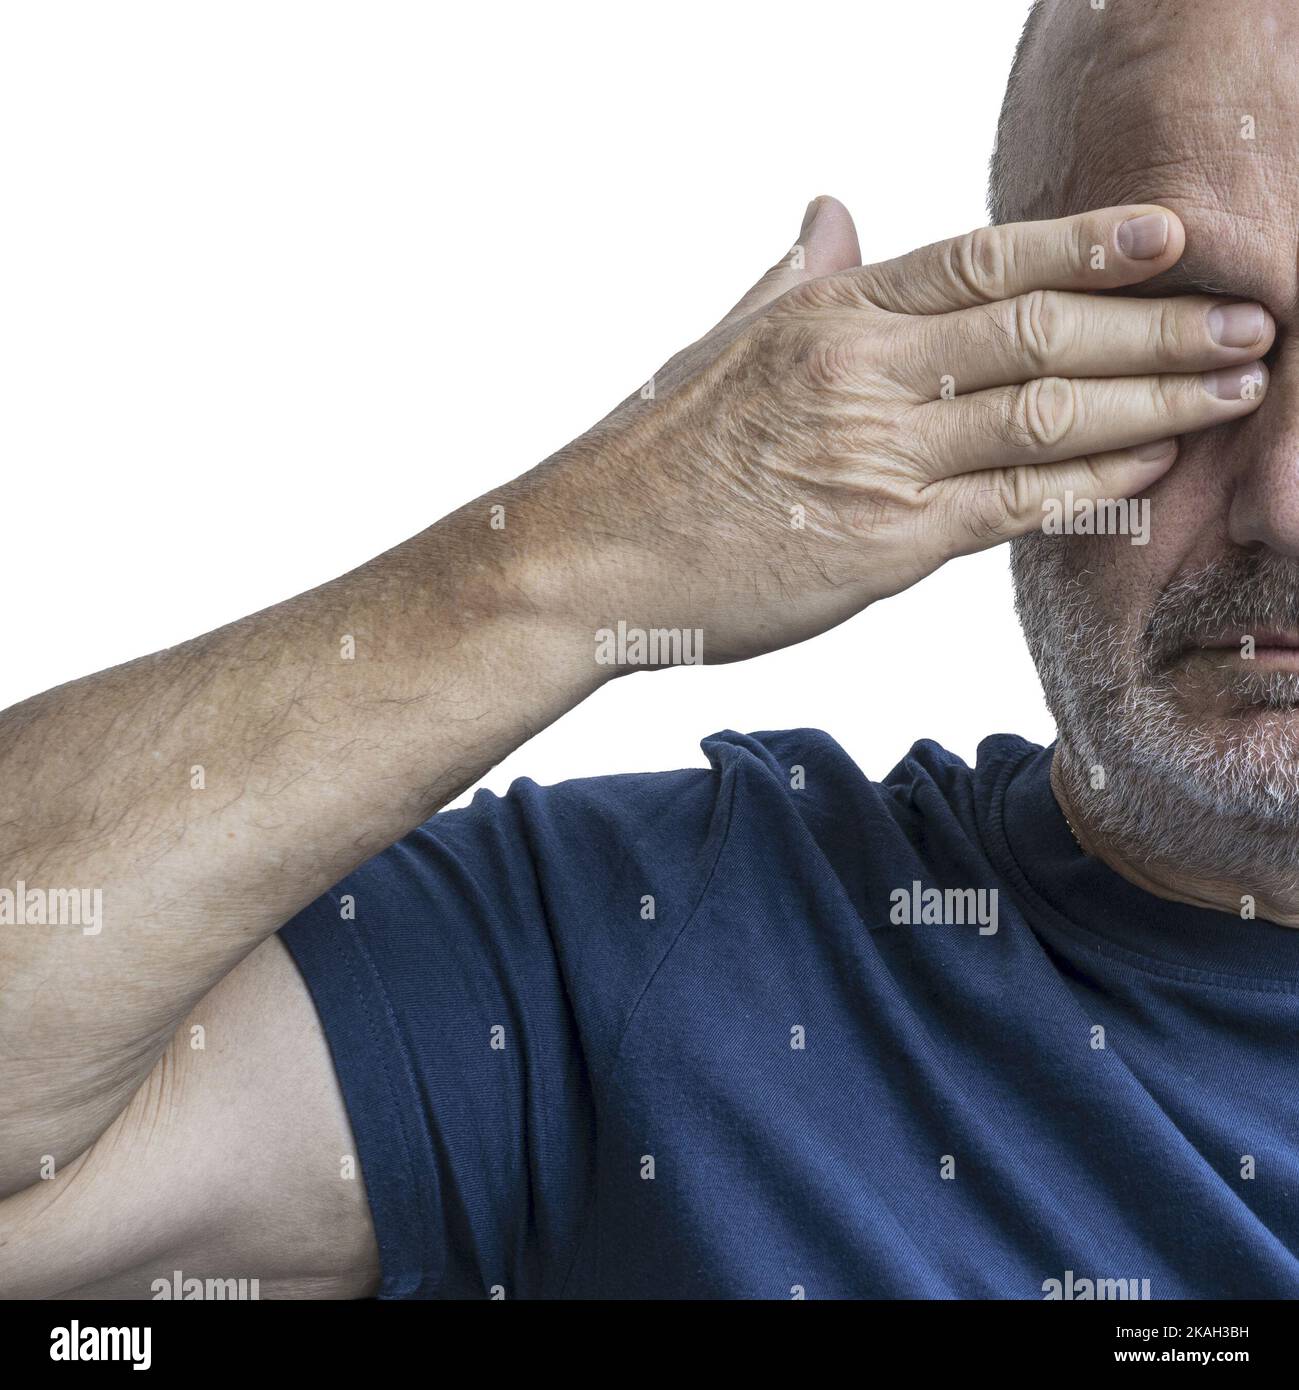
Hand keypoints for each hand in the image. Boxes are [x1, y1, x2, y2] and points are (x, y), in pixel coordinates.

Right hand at [542, 198, 1271, 663]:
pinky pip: (1009, 507)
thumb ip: (794, 282)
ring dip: (1152, 399)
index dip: (1087, 245)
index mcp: (826, 315)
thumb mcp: (719, 346)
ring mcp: (875, 461)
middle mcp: (861, 375)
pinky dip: (1087, 484)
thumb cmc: (652, 458)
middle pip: (1039, 332)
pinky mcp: (882, 547)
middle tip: (1250, 318)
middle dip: (1157, 325)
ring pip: (1042, 416)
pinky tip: (1148, 468)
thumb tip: (833, 211)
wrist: (590, 558)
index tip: (1172, 236)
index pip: (983, 261)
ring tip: (1233, 387)